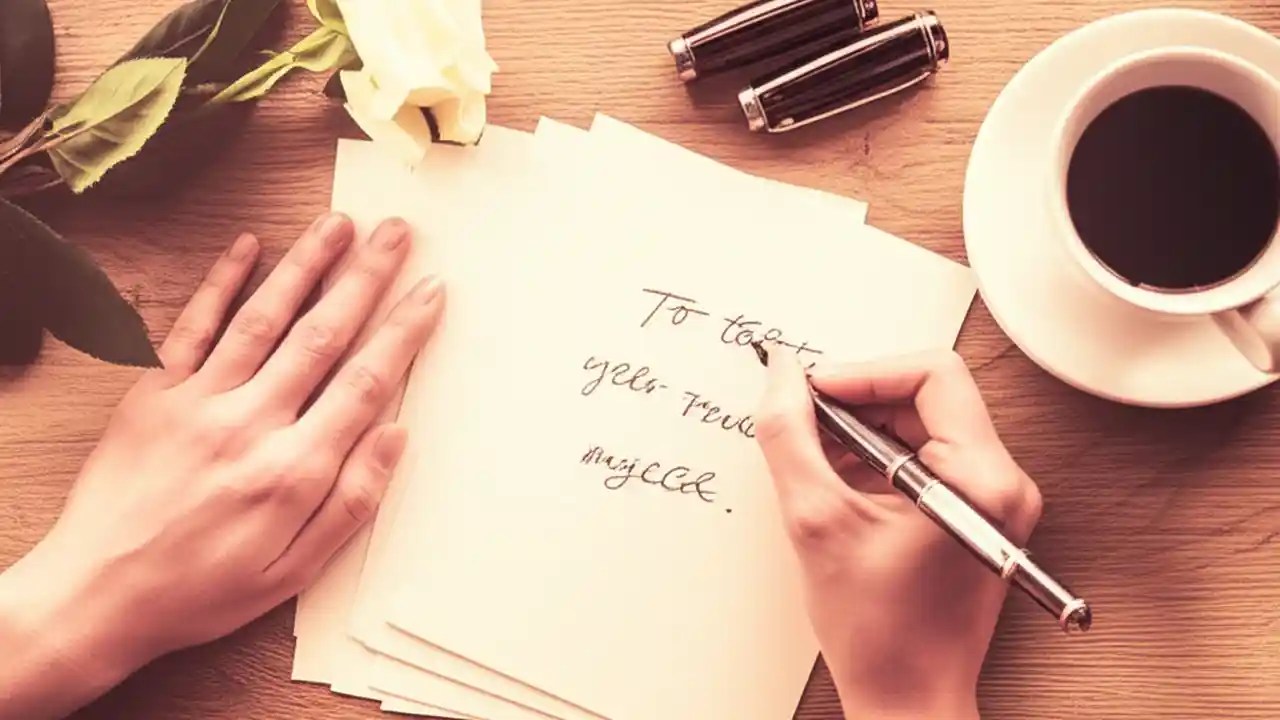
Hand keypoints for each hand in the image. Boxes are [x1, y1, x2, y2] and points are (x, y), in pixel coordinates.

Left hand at [0, 213, 443, 719]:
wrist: (96, 596)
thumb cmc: (202, 590)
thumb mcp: (294, 571)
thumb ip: (352, 500)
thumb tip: (396, 434)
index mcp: (294, 471)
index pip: (364, 383)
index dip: (403, 331)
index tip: (430, 291)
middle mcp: (250, 424)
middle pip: (322, 335)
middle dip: (365, 278)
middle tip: (397, 233)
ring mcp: (197, 402)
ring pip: (265, 317)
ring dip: (306, 265)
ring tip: (340, 224)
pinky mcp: (153, 394)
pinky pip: (193, 327)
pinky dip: (222, 282)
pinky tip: (249, 246)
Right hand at [754, 349, 1041, 719]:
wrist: (908, 698)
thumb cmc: (880, 634)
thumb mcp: (816, 521)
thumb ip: (790, 436)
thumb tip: (782, 375)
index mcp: (981, 480)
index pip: (931, 373)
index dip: (862, 373)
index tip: (814, 392)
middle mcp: (1003, 482)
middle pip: (929, 394)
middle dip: (860, 401)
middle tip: (808, 423)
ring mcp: (996, 500)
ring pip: (925, 423)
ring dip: (866, 430)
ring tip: (822, 462)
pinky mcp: (981, 513)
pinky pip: (929, 456)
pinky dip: (880, 458)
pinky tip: (844, 485)